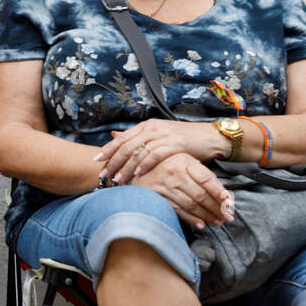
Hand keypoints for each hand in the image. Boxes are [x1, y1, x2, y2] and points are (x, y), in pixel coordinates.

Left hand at [95, 119, 225, 183]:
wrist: (209, 137)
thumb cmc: (183, 140)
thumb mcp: (158, 136)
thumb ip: (138, 138)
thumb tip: (115, 137)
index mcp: (146, 126)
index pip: (122, 138)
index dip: (108, 149)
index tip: (96, 160)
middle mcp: (152, 128)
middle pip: (126, 145)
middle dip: (113, 161)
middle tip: (103, 175)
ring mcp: (163, 135)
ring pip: (138, 151)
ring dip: (126, 167)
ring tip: (117, 179)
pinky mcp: (175, 144)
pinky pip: (155, 155)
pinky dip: (144, 165)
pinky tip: (137, 174)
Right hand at [130, 153, 234, 230]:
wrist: (134, 167)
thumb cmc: (164, 165)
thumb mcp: (182, 161)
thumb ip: (199, 174)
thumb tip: (222, 194)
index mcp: (184, 161)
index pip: (207, 179)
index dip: (220, 192)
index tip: (229, 203)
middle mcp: (174, 173)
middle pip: (201, 194)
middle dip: (217, 208)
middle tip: (227, 217)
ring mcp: (164, 186)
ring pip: (191, 204)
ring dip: (206, 216)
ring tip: (217, 222)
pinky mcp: (157, 196)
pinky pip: (177, 210)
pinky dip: (190, 219)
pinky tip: (200, 224)